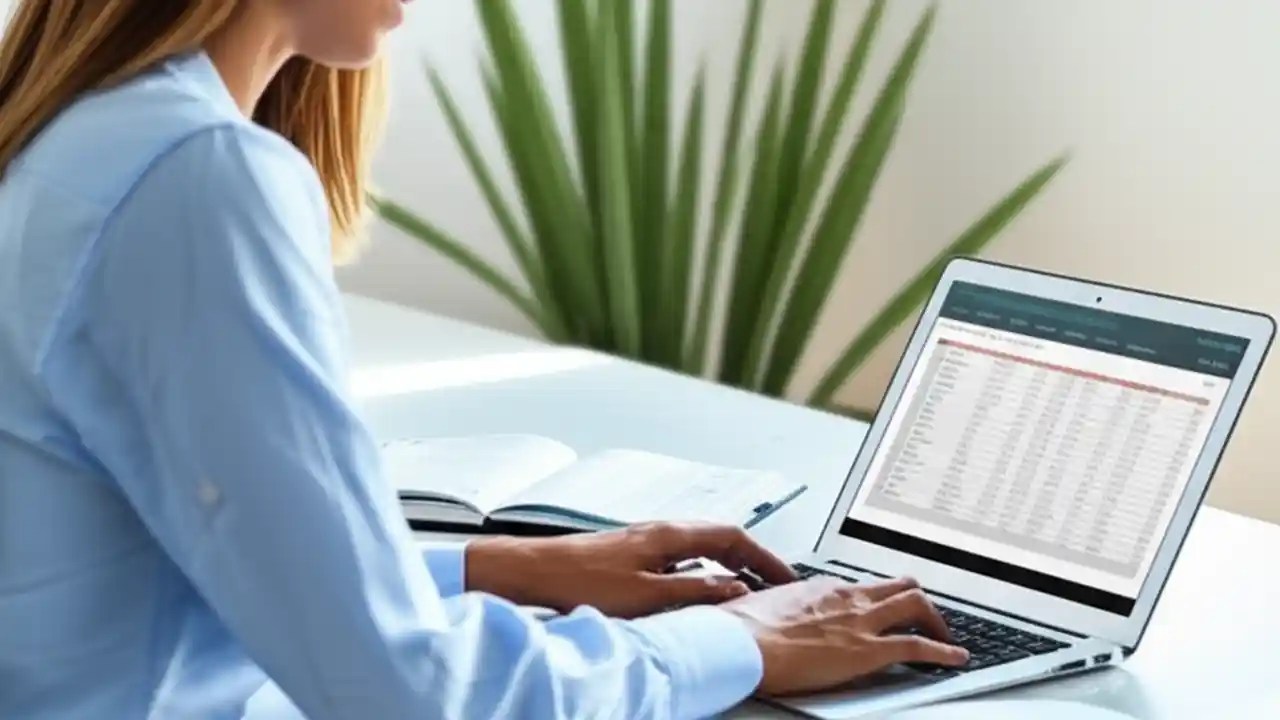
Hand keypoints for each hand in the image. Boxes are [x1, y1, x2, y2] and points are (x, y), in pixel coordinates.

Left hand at [464, 522, 796, 617]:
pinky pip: (681, 559)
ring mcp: (645, 541)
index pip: (734, 536)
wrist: (532, 571)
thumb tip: (736, 589)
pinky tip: (699, 590)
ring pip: (701, 548)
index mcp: (670, 534)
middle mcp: (660, 530)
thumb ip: (696, 591)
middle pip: (721, 538)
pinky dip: (702, 572)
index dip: (766, 556)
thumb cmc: (579, 579)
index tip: (787, 576)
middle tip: (776, 584)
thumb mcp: (647, 595)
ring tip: (746, 590)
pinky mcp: (630, 555)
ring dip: (729, 566)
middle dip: (753, 560)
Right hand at [721, 576, 968, 696]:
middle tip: (925, 618)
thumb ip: (771, 610)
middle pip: (898, 586)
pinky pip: (919, 647)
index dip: (876, 600)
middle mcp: (845, 597)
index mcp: (818, 588)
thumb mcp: (757, 608)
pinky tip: (955, 658)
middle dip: (916, 602)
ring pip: (916, 605)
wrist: (739, 642)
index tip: (878, 610)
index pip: (859, 588)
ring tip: (946, 637)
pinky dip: (944, 652)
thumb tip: (759, 612)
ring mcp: (859, 621)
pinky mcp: (868, 650)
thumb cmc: (740, 629)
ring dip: (936, 621)